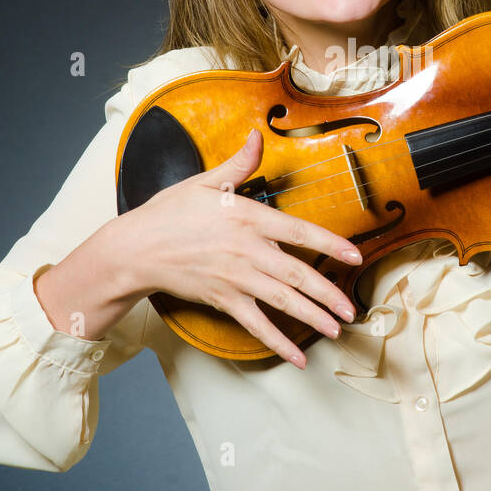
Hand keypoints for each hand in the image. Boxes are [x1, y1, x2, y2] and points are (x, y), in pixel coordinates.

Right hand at [105, 129, 360, 369]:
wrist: (135, 248)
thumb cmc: (169, 213)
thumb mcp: (204, 182)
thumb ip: (239, 164)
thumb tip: (257, 134)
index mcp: (246, 218)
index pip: (297, 232)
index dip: (329, 244)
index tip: (354, 256)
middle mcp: (246, 251)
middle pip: (296, 274)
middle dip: (328, 293)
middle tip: (351, 309)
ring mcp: (235, 278)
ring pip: (281, 301)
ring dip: (312, 317)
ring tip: (336, 329)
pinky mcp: (222, 299)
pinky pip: (255, 324)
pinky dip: (277, 341)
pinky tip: (296, 356)